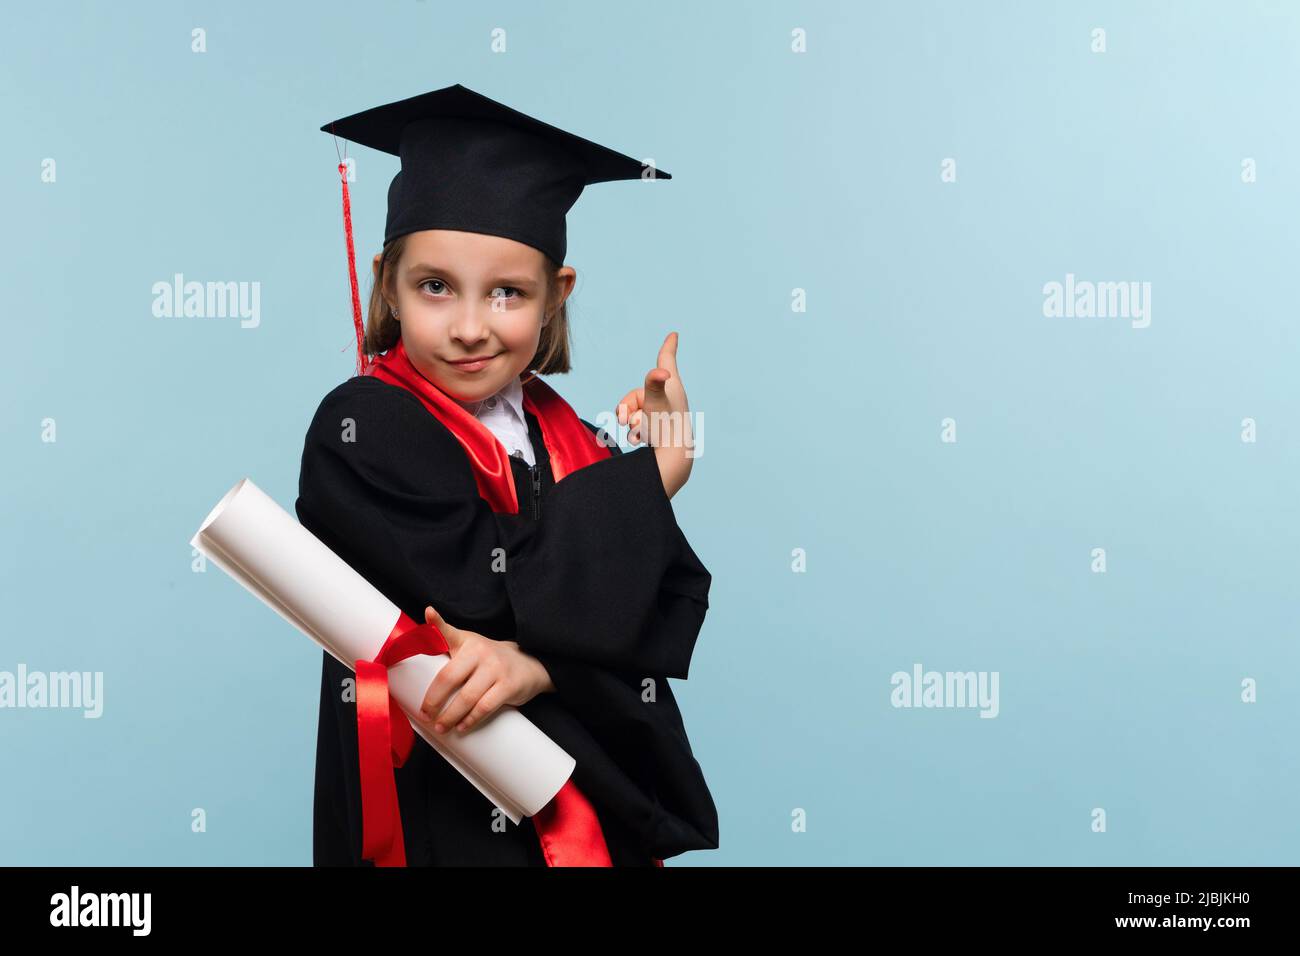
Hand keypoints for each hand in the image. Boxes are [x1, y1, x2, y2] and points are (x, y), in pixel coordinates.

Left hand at [419, 605, 554, 733]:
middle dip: (433, 700)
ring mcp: (496, 669)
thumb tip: (420, 650)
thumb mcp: (471, 645)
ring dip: (450, 716)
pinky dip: (471, 720)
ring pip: (466, 697)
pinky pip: (484, 706)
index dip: (438, 623)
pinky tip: (462, 727)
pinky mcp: (508, 686)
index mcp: (468, 641)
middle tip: (425, 715)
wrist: (530, 664)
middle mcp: (481, 652)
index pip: (449, 632)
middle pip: (450, 677)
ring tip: (441, 727)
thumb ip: (448, 644)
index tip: (429, 613)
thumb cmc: (491, 659)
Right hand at [615, 331, 694, 498]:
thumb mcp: (655, 401)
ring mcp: (664, 412)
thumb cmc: (665, 427)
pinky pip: (639, 425)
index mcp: (671, 385)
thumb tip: (661, 372)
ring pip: (634, 411)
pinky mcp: (660, 428)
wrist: (672, 460)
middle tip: (630, 422)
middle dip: (627, 408)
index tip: (674, 335)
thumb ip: (653, 383)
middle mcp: (669, 397)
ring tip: (641, 434)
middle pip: (636, 394)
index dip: (668, 346)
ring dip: (631, 423)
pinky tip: (642, 440)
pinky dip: (636, 433)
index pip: (666, 360)